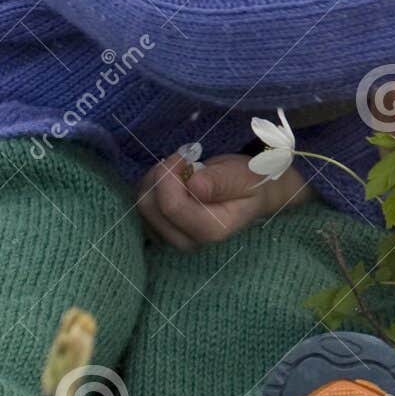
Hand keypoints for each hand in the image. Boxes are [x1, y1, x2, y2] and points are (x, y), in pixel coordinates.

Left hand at [135, 151, 313, 250]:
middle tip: (182, 158)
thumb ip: (219, 182)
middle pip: (151, 207)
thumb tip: (193, 184)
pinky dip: (151, 187)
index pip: (171, 206)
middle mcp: (188, 241)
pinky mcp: (162, 231)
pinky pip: (142, 207)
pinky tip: (170, 179)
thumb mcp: (241, 176)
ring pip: (142, 206)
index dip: (169, 175)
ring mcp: (172, 239)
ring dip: (154, 179)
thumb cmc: (248, 184)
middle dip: (160, 175)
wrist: (252, 197)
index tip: (184, 154)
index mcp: (210, 230)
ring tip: (178, 168)